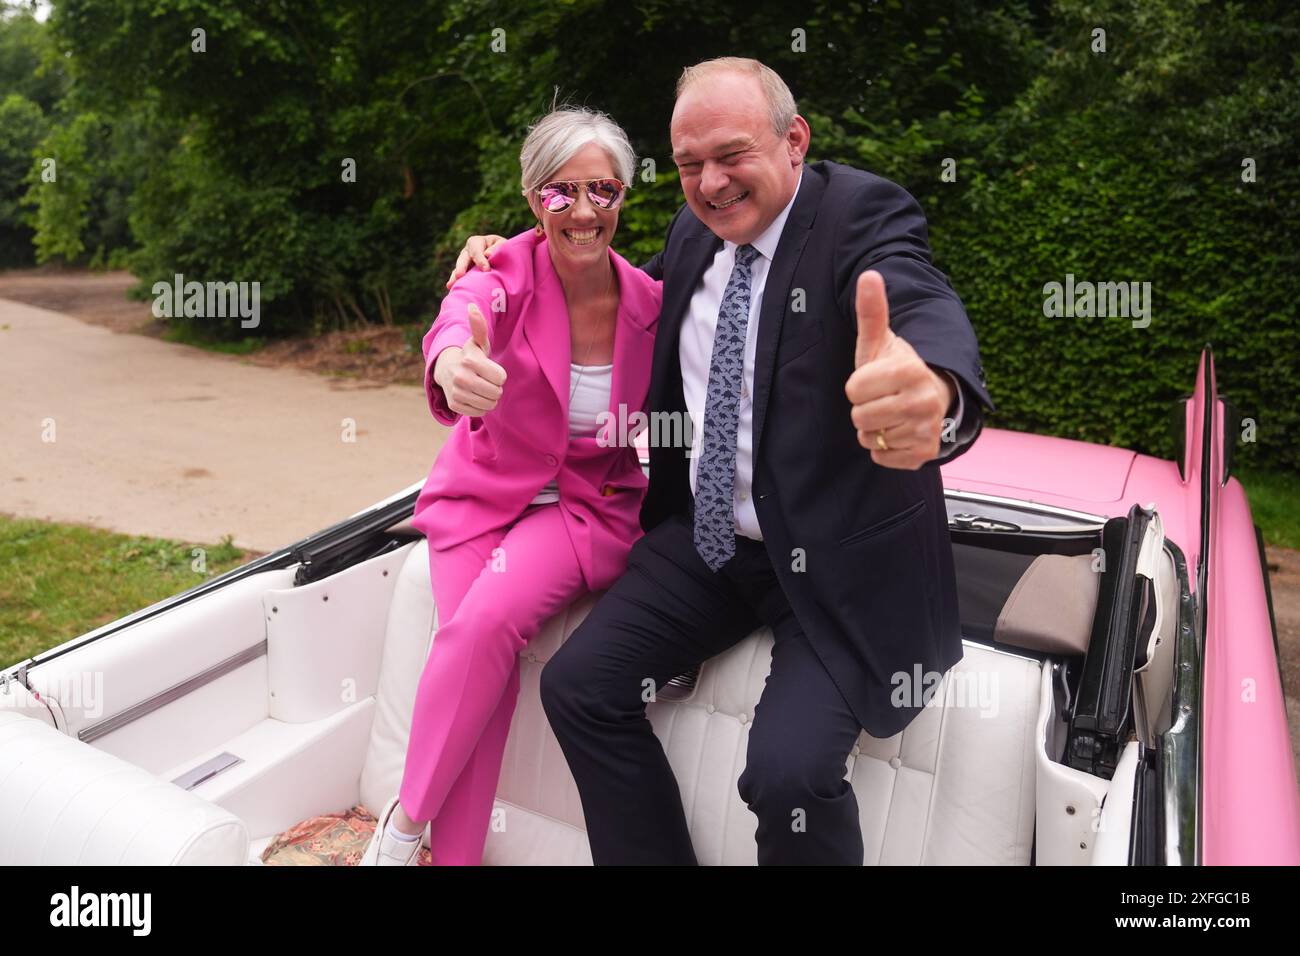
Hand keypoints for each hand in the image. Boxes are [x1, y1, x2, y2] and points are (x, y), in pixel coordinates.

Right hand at [433, 303, 506, 416]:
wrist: (446, 370)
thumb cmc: (470, 356)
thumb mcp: (477, 342)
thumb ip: (479, 327)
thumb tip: (472, 307)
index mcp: (470, 361)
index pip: (501, 378)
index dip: (499, 375)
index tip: (489, 369)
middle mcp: (462, 377)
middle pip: (496, 392)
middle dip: (495, 388)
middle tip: (485, 380)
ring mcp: (457, 392)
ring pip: (489, 404)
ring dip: (489, 398)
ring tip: (480, 388)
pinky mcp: (455, 405)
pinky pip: (480, 412)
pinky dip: (479, 406)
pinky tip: (472, 396)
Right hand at [444, 234, 508, 288]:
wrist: (504, 259)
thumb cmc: (504, 251)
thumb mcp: (504, 246)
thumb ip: (498, 248)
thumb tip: (487, 254)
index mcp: (478, 242)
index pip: (476, 250)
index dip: (480, 259)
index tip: (486, 270)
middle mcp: (468, 251)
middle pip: (463, 258)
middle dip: (461, 267)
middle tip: (459, 275)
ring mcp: (464, 263)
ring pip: (458, 269)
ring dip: (455, 277)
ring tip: (451, 285)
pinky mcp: (464, 274)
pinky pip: (458, 279)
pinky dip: (456, 284)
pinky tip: (452, 290)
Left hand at [844, 270, 955, 468]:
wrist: (931, 397)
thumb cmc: (895, 369)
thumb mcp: (880, 342)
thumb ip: (872, 312)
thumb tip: (869, 275)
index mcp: (910, 370)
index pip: (853, 390)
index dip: (857, 386)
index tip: (874, 380)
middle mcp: (924, 401)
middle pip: (859, 417)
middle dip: (864, 408)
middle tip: (882, 399)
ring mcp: (927, 430)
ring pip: (870, 438)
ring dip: (873, 429)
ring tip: (890, 414)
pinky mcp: (925, 454)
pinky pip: (881, 457)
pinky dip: (883, 448)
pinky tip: (897, 431)